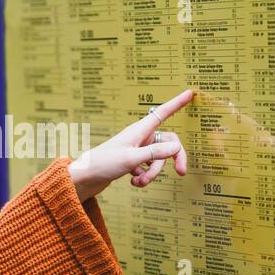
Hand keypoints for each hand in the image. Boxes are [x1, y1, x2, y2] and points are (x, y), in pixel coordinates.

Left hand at [67, 89, 193, 201]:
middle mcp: (140, 136)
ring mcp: (137, 149)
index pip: (163, 112)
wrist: (85, 178)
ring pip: (157, 159)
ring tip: (139, 182)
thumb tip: (176, 147)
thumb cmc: (104, 163)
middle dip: (173, 158)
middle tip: (181, 172)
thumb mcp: (131, 159)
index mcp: (140, 129)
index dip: (177, 103)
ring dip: (152, 173)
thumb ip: (155, 153)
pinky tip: (133, 182)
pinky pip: (148, 167)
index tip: (189, 92)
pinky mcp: (133, 161)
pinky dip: (144, 176)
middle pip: (167, 143)